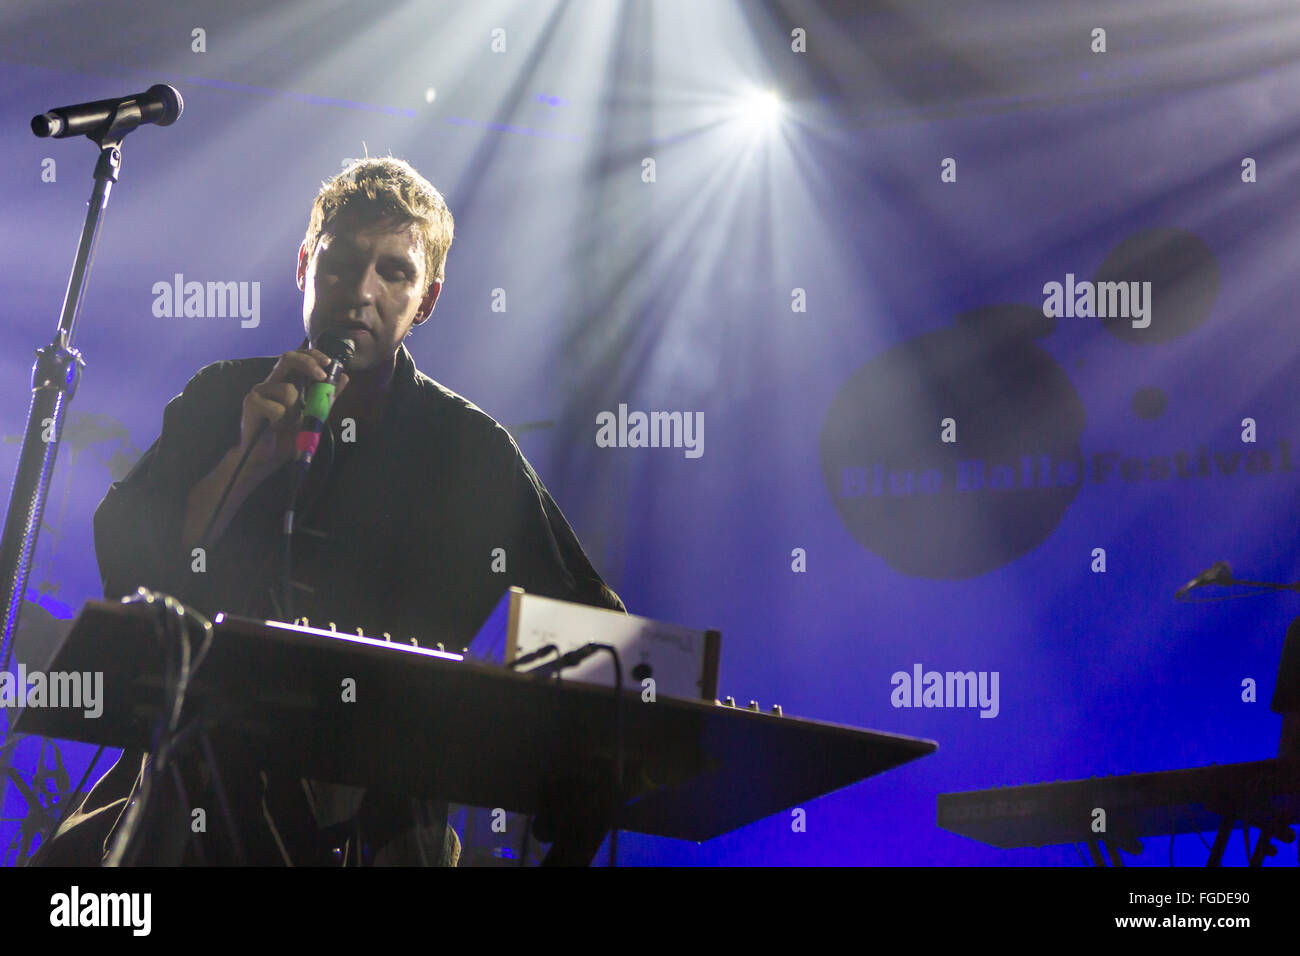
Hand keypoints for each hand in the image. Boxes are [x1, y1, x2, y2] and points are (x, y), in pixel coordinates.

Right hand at [238, 346, 349, 473]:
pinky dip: (282, 421)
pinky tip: (274, 428)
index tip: (330, 363)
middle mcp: (272, 382)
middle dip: (308, 363)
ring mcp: (260, 391)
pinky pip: (277, 408)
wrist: (268, 458)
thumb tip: (345, 377)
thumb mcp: (314, 415)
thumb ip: (326, 397)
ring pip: (288, 391)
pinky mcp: (251, 403)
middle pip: (287, 357)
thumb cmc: (288, 436)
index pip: (299, 357)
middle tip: (322, 376)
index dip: (314, 355)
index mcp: (287, 382)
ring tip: (286, 424)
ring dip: (295, 411)